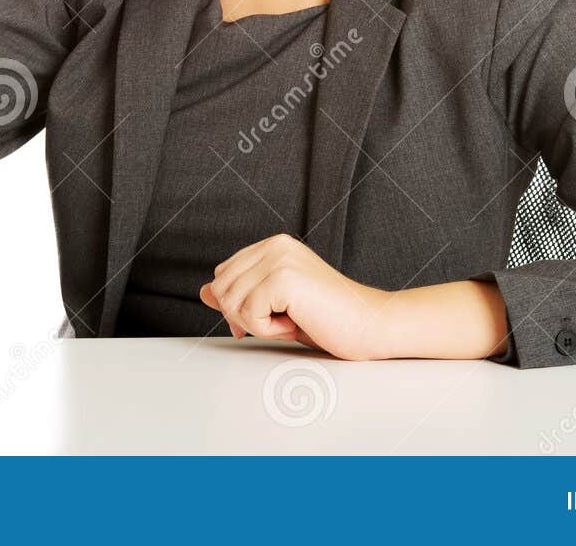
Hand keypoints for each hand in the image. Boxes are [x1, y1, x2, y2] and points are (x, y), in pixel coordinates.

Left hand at [199, 233, 392, 360]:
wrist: (371, 326)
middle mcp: (274, 245)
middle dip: (245, 316)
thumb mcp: (276, 306)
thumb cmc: (329, 319)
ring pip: (231, 303)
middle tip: (283, 321)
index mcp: (273, 245)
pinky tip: (298, 322)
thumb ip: (240, 295)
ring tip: (293, 319)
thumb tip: (205, 292)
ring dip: (258, 324)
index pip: (223, 276)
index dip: (237, 305)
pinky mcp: (283, 278)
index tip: (267, 319)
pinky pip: (247, 314)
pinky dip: (268, 330)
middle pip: (221, 289)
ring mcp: (279, 259)